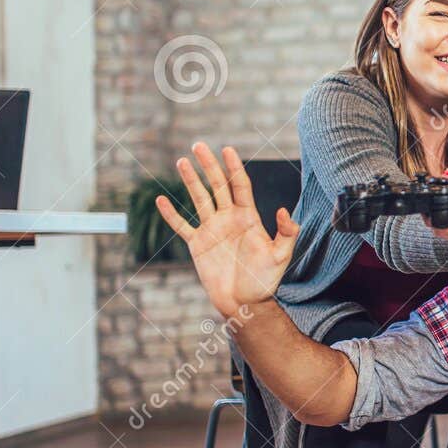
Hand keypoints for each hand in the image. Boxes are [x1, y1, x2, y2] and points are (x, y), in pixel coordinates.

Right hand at [156, 142, 298, 320]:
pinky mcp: (197, 245)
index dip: (233, 167)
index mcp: (248, 218)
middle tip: (198, 145)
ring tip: (181, 161)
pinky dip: (171, 214)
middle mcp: (229, 219)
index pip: (240, 185)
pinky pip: (181, 226)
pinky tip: (161, 199)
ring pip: (199, 199)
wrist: (244, 302)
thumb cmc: (265, 281)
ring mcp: (212, 230)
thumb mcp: (281, 256)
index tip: (227, 149)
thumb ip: (286, 233)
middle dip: (209, 165)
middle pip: (217, 185)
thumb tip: (283, 210)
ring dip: (190, 181)